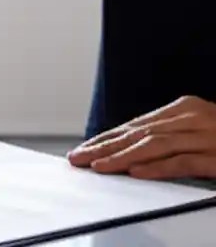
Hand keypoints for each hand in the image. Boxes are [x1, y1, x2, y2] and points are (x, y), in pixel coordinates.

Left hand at [67, 96, 215, 179]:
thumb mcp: (200, 130)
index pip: (137, 124)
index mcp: (186, 109)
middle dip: (106, 147)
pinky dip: (158, 167)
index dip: (108, 137)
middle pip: (140, 133)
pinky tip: (137, 173)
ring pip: (156, 145)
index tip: (84, 149)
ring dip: (123, 157)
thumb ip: (171, 135)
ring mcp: (209, 136)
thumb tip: (132, 149)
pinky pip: (185, 162)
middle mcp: (195, 118)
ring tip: (99, 167)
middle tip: (79, 158)